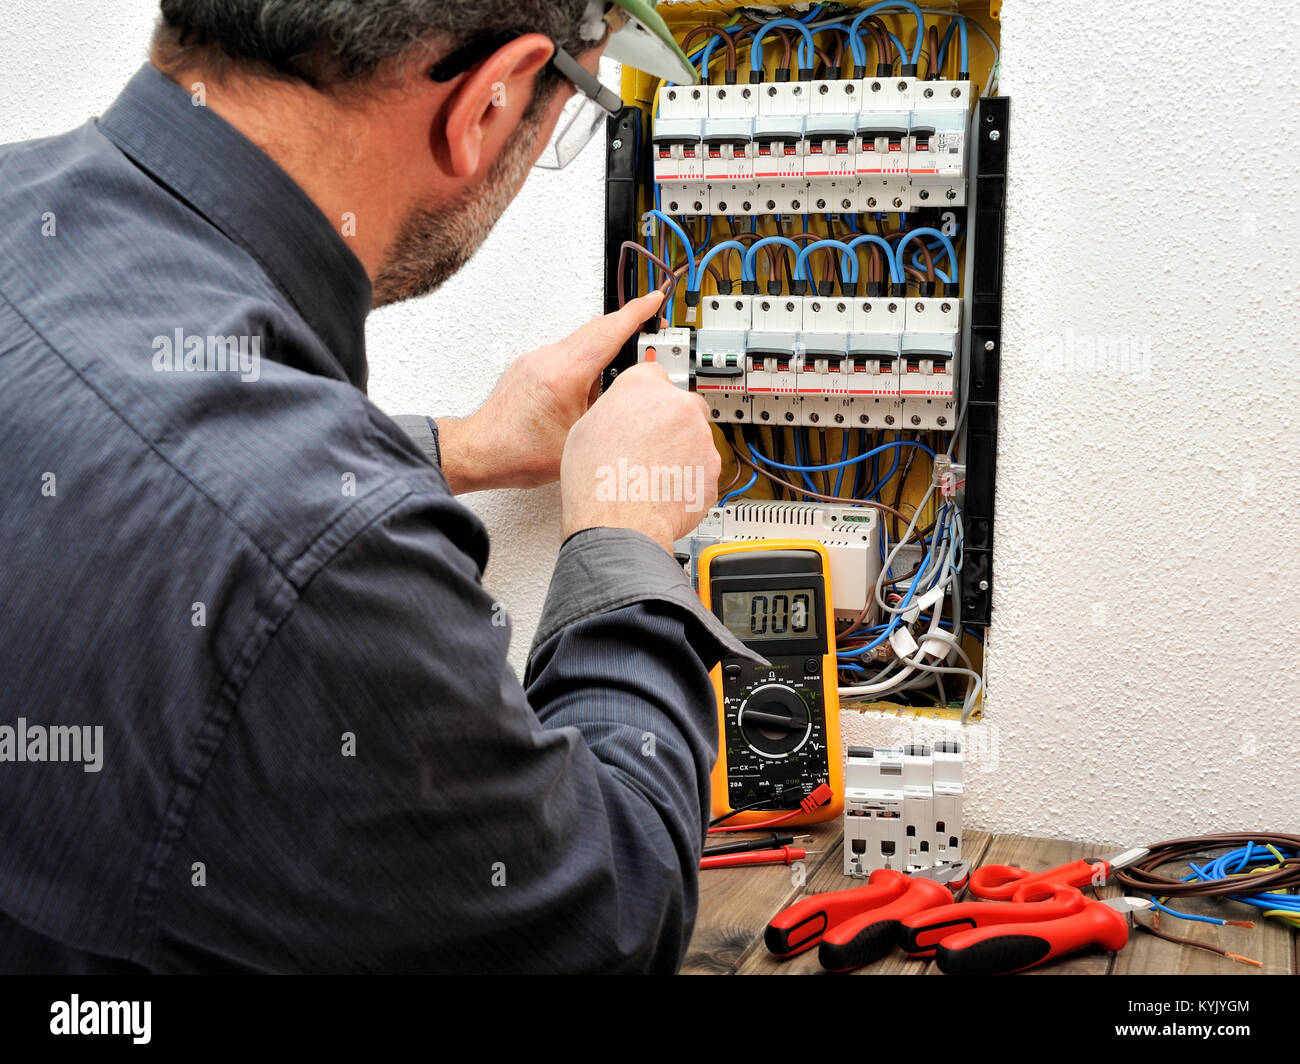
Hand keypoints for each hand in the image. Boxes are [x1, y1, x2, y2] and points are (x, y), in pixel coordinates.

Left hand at [436, 291, 663, 493]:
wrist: (481, 451)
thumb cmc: (519, 453)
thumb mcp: (581, 438)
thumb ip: (608, 411)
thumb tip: (631, 395)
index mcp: (564, 375)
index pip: (608, 333)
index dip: (637, 314)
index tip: (653, 301)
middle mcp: (548, 360)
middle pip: (597, 329)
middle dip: (627, 326)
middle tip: (651, 334)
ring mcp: (536, 360)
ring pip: (581, 340)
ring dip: (605, 345)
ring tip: (622, 368)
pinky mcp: (530, 366)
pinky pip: (566, 352)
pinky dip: (586, 359)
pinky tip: (592, 383)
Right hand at [560, 361, 720, 552]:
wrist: (619, 521)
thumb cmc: (596, 481)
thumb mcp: (585, 428)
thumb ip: (614, 410)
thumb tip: (619, 414)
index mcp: (642, 386)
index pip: (654, 373)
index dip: (648, 394)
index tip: (648, 406)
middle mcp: (676, 405)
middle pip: (682, 404)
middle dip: (671, 423)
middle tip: (649, 447)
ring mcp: (699, 436)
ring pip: (695, 437)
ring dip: (681, 451)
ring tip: (653, 474)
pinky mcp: (712, 468)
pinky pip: (703, 468)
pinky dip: (689, 476)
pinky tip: (666, 489)